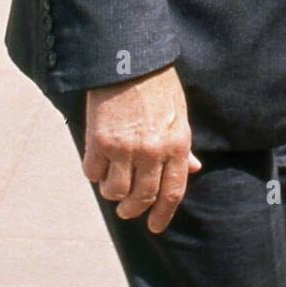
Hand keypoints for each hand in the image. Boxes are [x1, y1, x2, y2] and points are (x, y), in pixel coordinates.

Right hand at [81, 66, 202, 232]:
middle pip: (142, 198)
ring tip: (111, 181)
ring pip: (115, 191)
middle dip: (133, 210)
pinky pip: (93, 173)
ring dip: (112, 191)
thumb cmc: (157, 84)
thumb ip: (183, 146)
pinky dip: (94, 172)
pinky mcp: (100, 141)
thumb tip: (193, 169)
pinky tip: (97, 161)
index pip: (172, 192)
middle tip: (126, 210)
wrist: (128, 59)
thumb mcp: (178, 113)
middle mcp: (152, 151)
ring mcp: (125, 148)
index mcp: (176, 144)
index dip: (162, 215)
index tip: (154, 227)